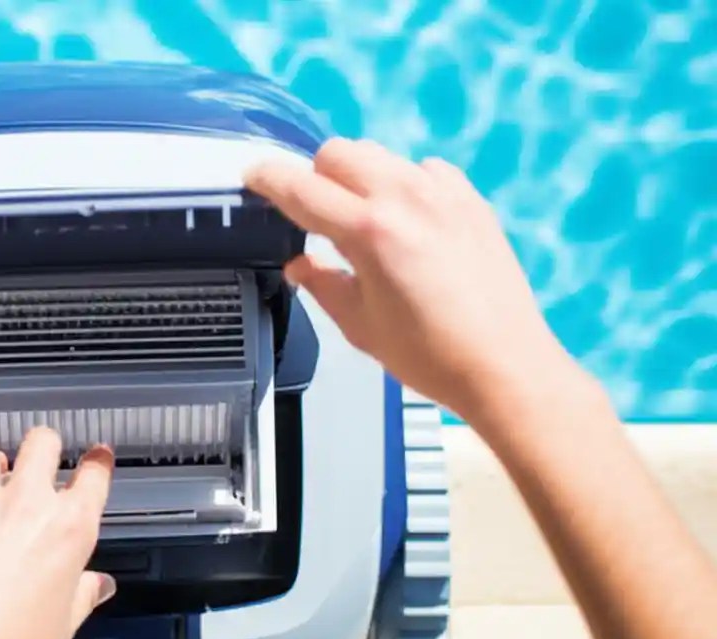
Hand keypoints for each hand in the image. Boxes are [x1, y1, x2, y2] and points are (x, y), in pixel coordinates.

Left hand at [0, 428, 116, 638]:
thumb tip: (99, 586)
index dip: (99, 461)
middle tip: (40, 459)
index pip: (95, 476)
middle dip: (44, 445)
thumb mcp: (65, 624)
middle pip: (41, 442)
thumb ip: (83, 595)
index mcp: (69, 528)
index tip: (98, 457)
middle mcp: (27, 504)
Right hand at [244, 138, 577, 419]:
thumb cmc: (428, 355)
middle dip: (316, 177)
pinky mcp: (470, 199)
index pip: (301, 188)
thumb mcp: (359, 326)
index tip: (253, 179)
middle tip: (315, 215)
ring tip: (362, 220)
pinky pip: (423, 170)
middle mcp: (405, 198)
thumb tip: (300, 263)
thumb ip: (322, 283)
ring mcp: (443, 193)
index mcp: (369, 232)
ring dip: (358, 177)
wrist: (505, 365)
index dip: (269, 180)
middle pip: (338, 153)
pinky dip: (404, 185)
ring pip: (380, 155)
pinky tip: (407, 222)